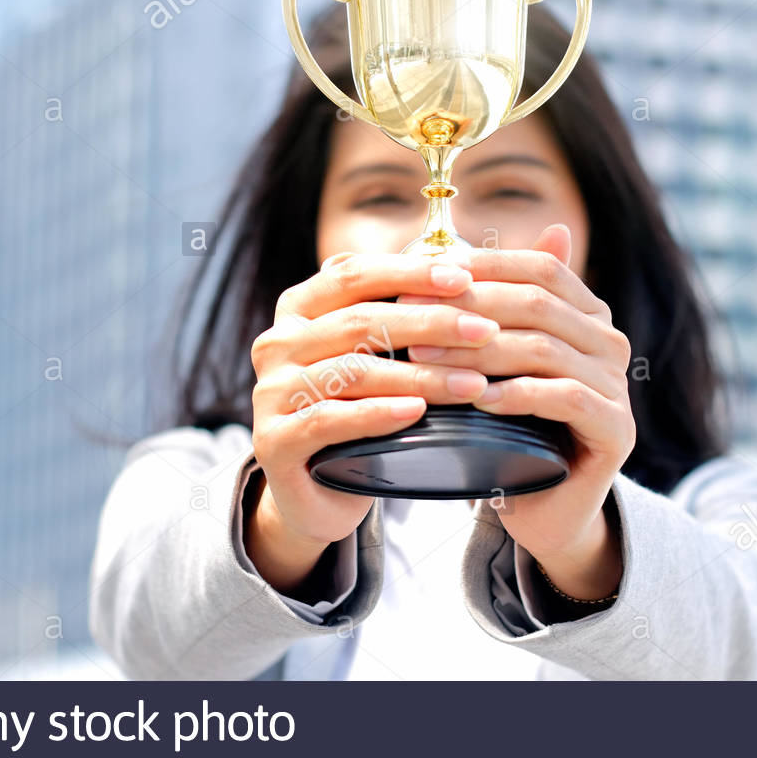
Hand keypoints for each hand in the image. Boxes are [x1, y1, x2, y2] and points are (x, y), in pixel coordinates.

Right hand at [247, 251, 498, 590]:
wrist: (316, 493)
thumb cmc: (359, 412)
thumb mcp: (376, 356)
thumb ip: (402, 311)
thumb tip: (464, 264)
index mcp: (299, 308)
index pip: (354, 273)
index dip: (409, 272)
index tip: (466, 278)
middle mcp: (277, 342)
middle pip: (359, 320)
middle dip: (430, 323)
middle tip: (486, 331)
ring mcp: (269, 392)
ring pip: (353, 372)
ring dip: (420, 375)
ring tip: (474, 383)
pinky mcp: (273, 440)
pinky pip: (330, 418)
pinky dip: (378, 413)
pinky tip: (418, 411)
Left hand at [398, 225, 632, 599]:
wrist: (542, 507)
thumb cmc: (508, 427)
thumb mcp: (491, 362)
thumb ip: (481, 310)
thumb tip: (444, 246)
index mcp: (587, 314)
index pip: (540, 269)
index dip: (484, 267)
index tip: (425, 276)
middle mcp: (610, 342)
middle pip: (539, 305)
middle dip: (470, 308)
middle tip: (412, 317)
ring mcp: (619, 386)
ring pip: (545, 350)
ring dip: (480, 353)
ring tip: (426, 361)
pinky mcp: (617, 429)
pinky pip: (566, 399)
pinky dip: (518, 394)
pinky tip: (479, 400)